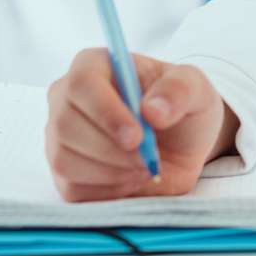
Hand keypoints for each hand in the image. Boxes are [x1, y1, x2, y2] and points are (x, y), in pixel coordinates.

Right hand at [45, 50, 239, 201]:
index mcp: (94, 65)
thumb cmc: (181, 106)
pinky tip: (131, 179)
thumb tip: (152, 110)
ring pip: (65, 160)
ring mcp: (60, 136)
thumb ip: (178, 90)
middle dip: (112, 150)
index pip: (82, 82)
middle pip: (66, 124)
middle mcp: (66, 98)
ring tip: (144, 166)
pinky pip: (72, 188)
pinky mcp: (64, 172)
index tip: (136, 136)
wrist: (181, 144)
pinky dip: (107, 190)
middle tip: (147, 158)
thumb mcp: (195, 89)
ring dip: (112, 172)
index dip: (106, 111)